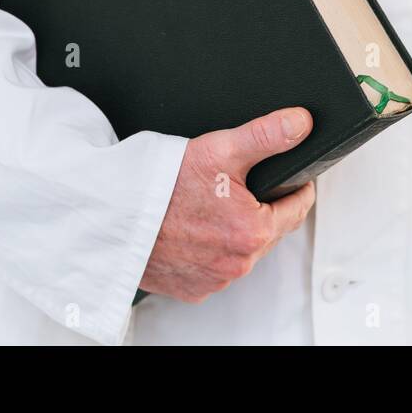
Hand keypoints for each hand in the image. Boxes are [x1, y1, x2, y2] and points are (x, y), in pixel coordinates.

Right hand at [138, 107, 316, 302]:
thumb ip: (266, 135)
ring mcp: (213, 280)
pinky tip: (192, 228)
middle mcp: (237, 264)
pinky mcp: (190, 289)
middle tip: (234, 184)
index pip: (298, 208)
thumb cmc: (158, 186)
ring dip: (234, 231)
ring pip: (241, 251)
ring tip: (208, 205)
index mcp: (253, 233)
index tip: (290, 176)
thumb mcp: (218, 149)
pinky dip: (208, 250)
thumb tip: (300, 123)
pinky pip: (213, 268)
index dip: (296, 187)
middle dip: (261, 207)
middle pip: (270, 230)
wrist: (111, 215)